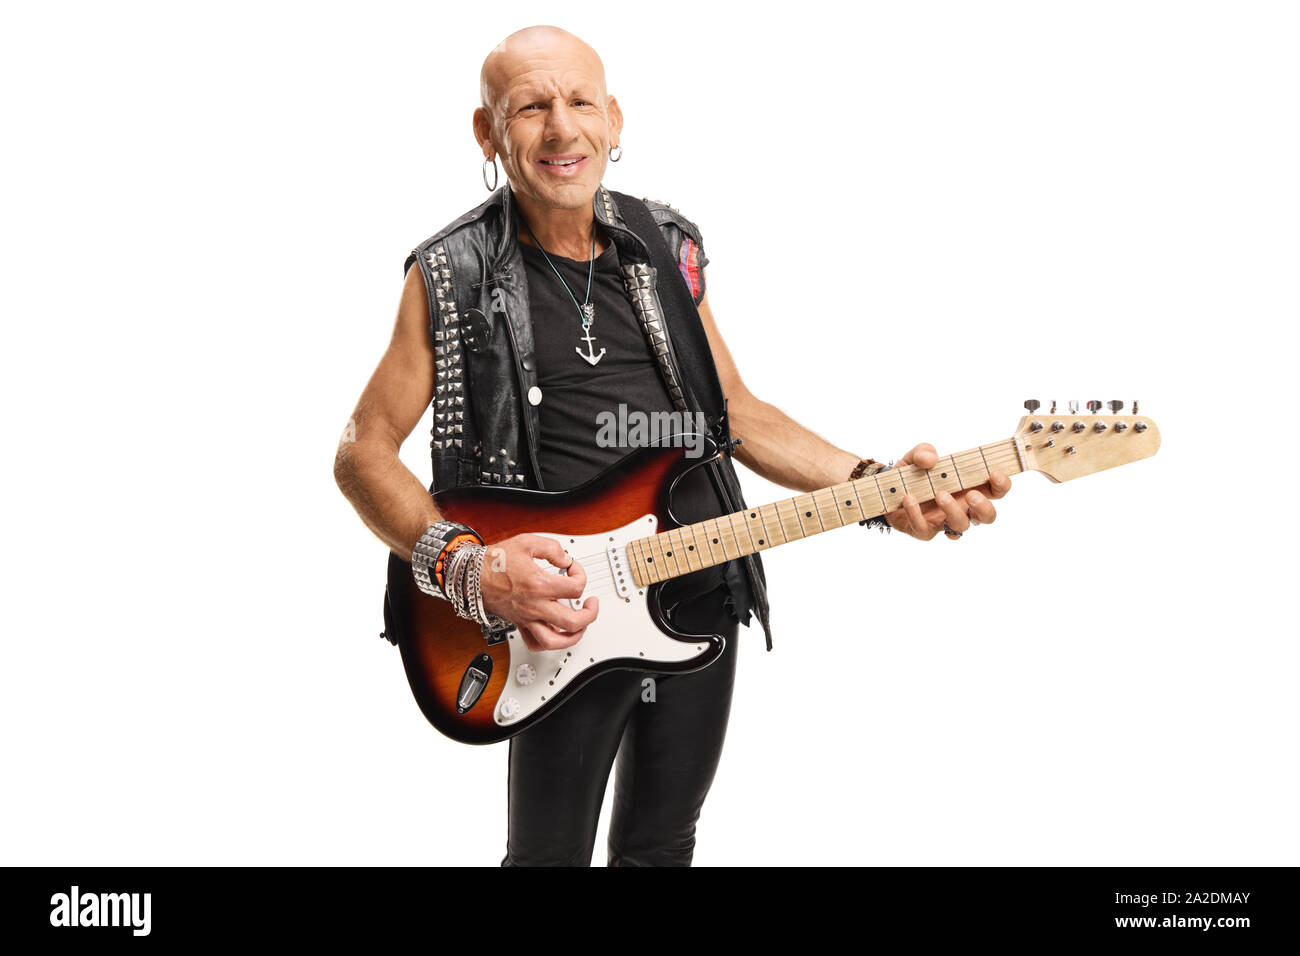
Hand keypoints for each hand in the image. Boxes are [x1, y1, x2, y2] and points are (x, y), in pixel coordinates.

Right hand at [478, 533, 598, 650]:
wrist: (472, 575)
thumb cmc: (495, 561)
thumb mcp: (527, 542)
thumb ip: (552, 548)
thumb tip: (566, 560)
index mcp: (539, 585)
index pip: (575, 588)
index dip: (580, 575)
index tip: (572, 569)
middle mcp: (534, 606)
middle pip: (572, 622)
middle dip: (589, 614)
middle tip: (591, 604)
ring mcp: (526, 618)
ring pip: (555, 641)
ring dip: (574, 636)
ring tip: (580, 626)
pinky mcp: (518, 624)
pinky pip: (534, 643)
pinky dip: (549, 643)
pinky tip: (556, 634)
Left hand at [884, 442, 1010, 540]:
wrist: (885, 490)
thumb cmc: (912, 474)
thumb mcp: (916, 456)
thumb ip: (923, 451)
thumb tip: (930, 458)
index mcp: (969, 487)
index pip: (997, 490)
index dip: (1002, 484)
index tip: (994, 474)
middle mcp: (962, 507)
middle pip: (988, 516)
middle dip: (983, 507)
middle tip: (971, 494)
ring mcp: (944, 521)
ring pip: (961, 526)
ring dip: (953, 511)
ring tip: (940, 494)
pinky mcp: (923, 530)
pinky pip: (924, 528)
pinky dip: (916, 514)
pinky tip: (909, 499)